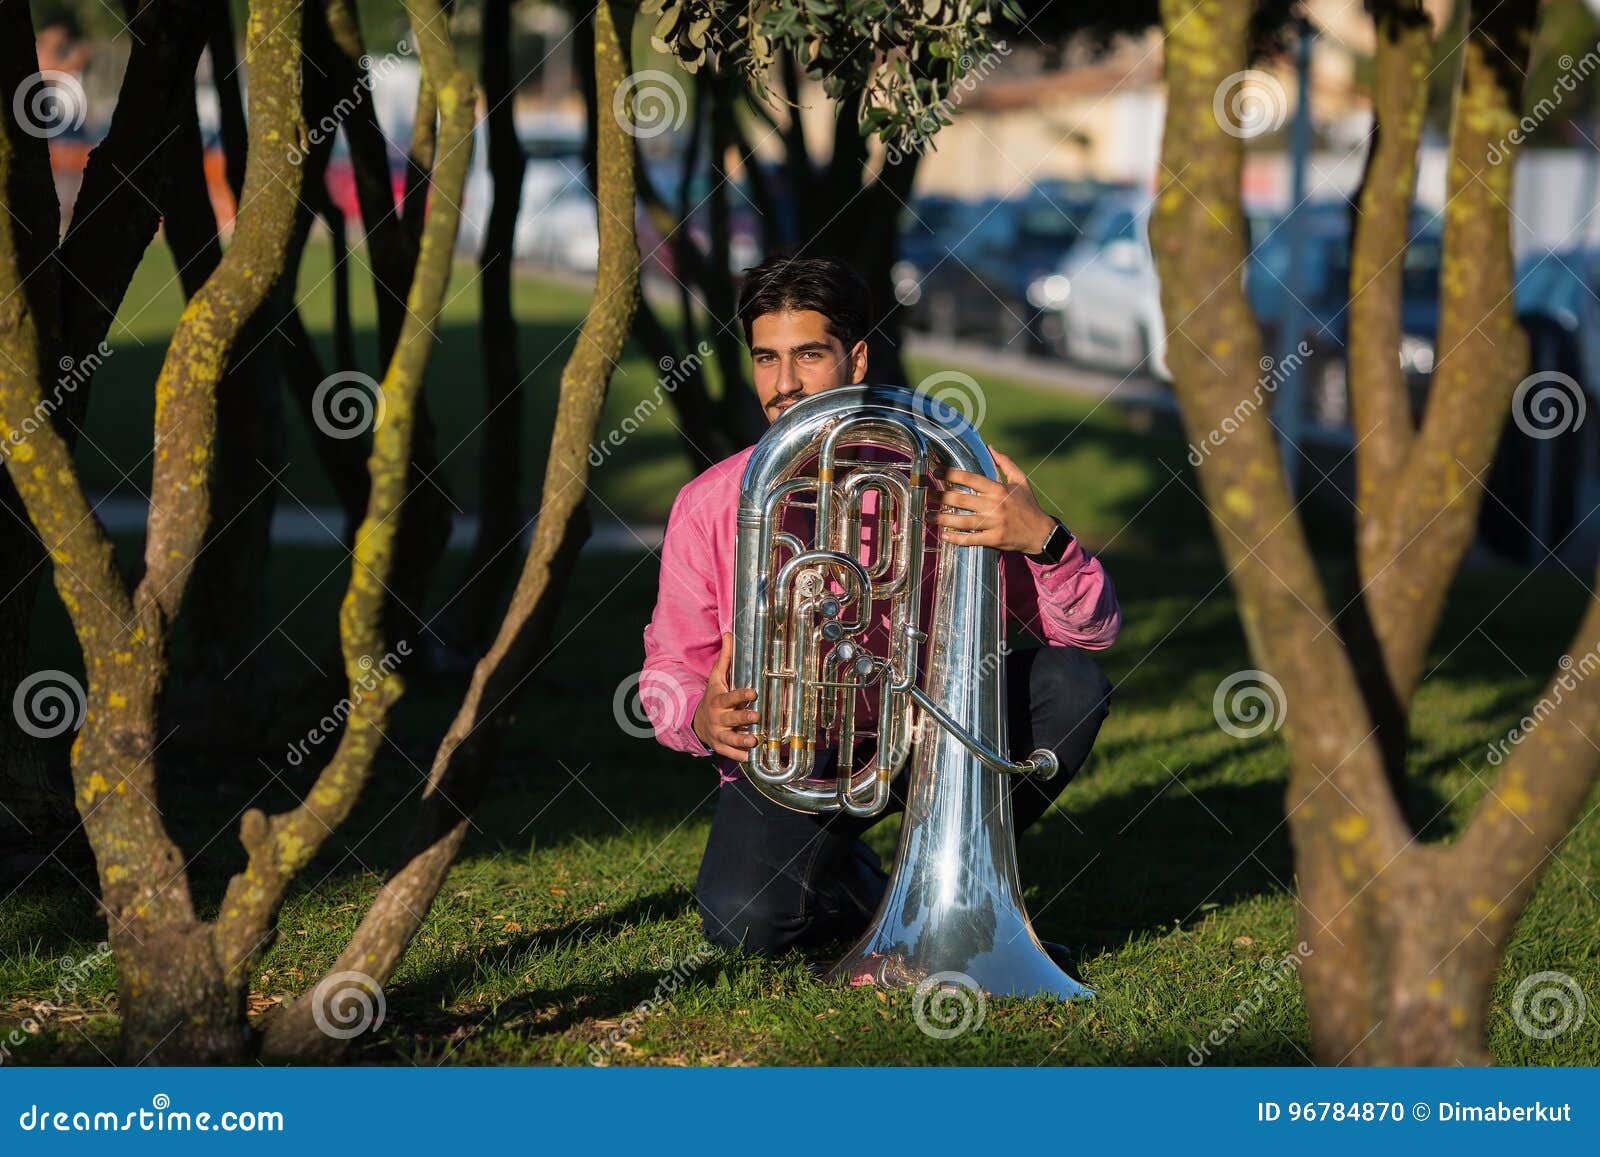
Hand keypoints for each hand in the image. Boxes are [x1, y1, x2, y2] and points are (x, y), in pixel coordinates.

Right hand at [692, 632, 759, 761]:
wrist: (697, 721)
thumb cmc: (713, 697)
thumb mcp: (716, 679)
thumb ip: (725, 658)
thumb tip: (729, 633)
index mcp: (718, 700)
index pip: (730, 696)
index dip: (741, 694)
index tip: (753, 692)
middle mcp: (718, 717)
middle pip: (731, 717)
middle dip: (743, 717)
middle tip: (756, 715)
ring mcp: (718, 732)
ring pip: (730, 737)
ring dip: (742, 739)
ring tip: (754, 740)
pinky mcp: (720, 745)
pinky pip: (728, 752)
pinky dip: (738, 756)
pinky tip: (749, 757)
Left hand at [932, 446, 1057, 554]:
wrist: (1041, 533)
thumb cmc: (1028, 505)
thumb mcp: (1020, 481)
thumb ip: (1005, 463)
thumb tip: (990, 447)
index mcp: (998, 489)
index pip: (970, 479)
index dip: (951, 474)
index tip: (937, 472)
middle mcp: (995, 505)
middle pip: (961, 500)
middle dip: (941, 497)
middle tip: (927, 495)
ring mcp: (994, 523)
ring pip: (962, 521)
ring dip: (943, 519)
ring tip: (929, 516)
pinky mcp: (994, 539)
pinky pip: (970, 539)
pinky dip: (956, 538)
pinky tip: (944, 535)